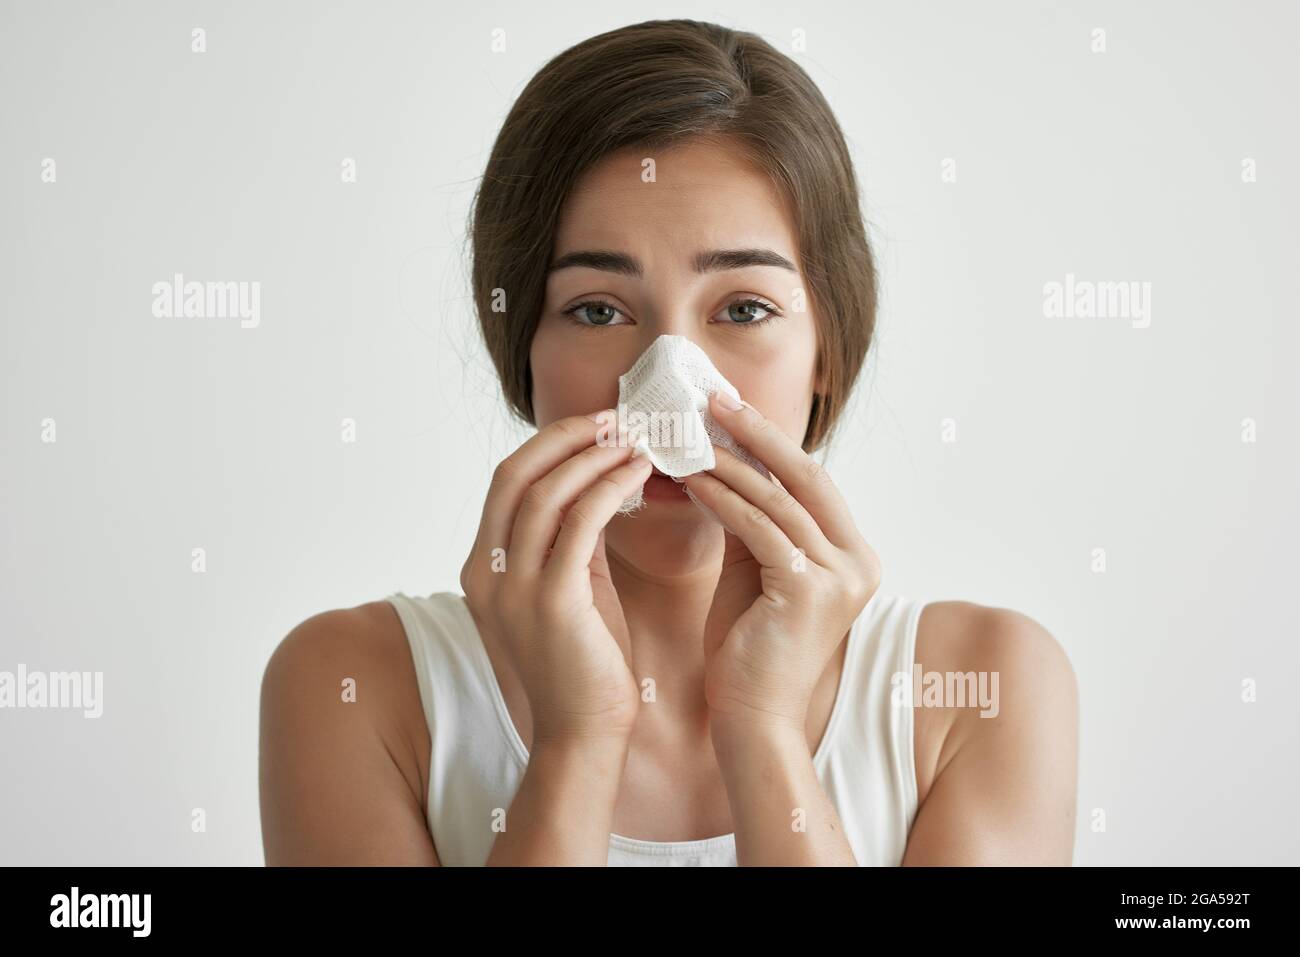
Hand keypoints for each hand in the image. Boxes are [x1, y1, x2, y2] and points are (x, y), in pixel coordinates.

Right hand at [459, 410, 652, 745]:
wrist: (583, 735)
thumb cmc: (584, 664)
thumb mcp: (567, 590)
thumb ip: (567, 542)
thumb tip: (597, 484)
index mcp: (483, 568)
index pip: (507, 482)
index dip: (550, 444)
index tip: (595, 425)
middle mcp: (487, 572)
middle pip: (516, 474)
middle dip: (567, 437)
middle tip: (616, 417)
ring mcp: (513, 587)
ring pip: (546, 491)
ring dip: (593, 455)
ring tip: (635, 439)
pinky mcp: (551, 601)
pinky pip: (580, 522)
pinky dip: (610, 486)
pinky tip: (639, 472)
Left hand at [681, 393, 881, 738]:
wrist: (752, 718)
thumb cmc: (749, 647)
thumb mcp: (756, 569)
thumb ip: (753, 519)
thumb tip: (723, 462)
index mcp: (855, 554)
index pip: (812, 481)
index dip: (771, 441)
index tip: (730, 409)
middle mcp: (859, 561)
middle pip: (806, 476)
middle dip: (757, 433)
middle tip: (713, 399)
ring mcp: (841, 576)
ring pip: (778, 498)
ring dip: (728, 463)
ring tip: (688, 438)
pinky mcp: (810, 590)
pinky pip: (758, 527)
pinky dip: (722, 499)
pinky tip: (690, 481)